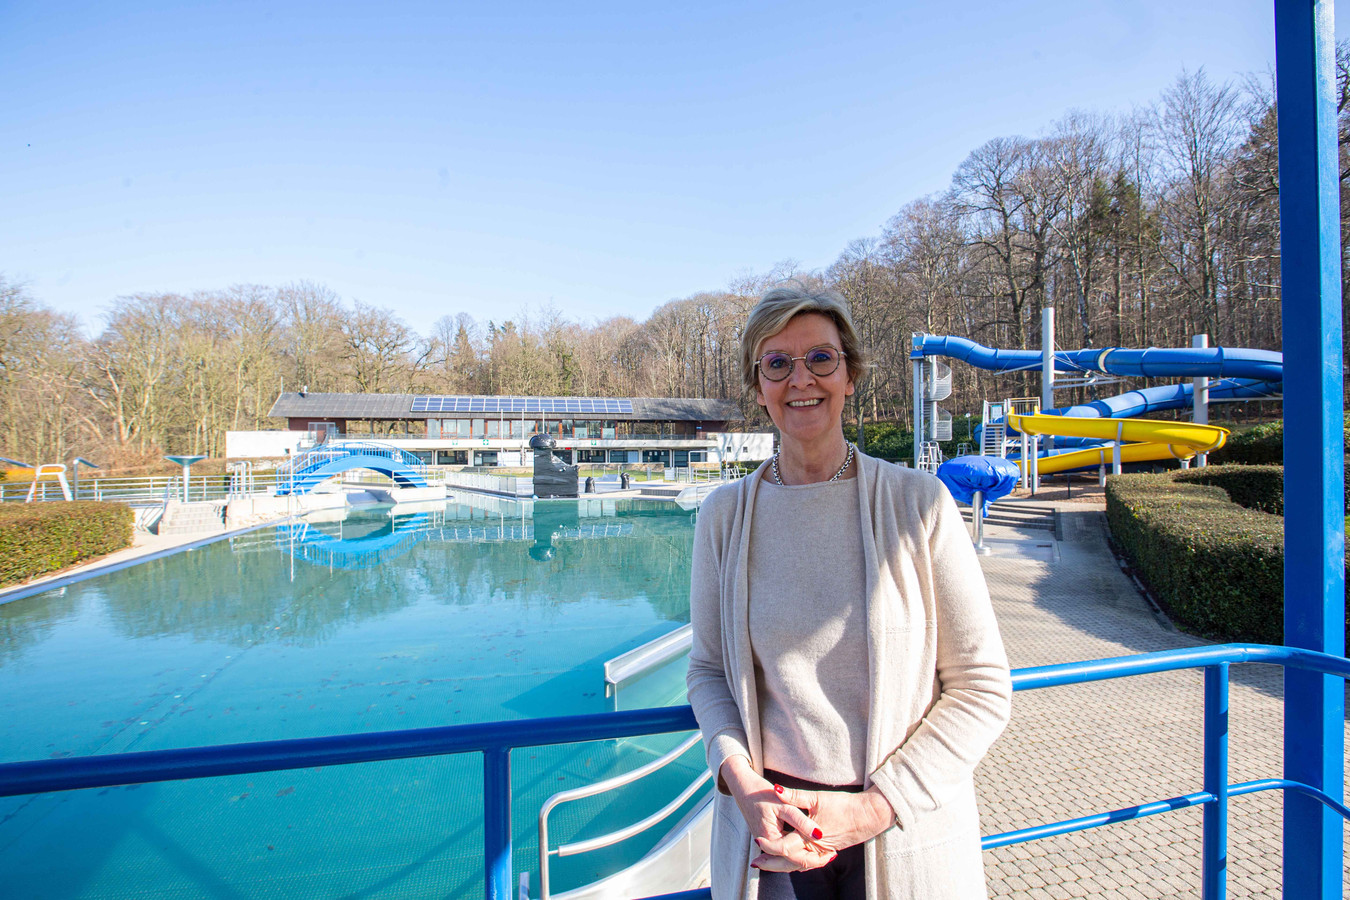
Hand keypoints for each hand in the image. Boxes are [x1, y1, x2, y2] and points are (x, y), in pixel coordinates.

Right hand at [719, 757, 831, 872]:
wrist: (743, 788)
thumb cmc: (762, 793)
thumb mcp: (784, 805)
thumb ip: (801, 821)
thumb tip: (819, 834)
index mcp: (771, 838)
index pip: (795, 857)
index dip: (814, 858)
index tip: (831, 852)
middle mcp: (767, 845)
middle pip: (792, 862)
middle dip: (812, 861)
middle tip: (831, 855)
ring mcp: (767, 843)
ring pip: (788, 859)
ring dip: (806, 858)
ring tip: (826, 853)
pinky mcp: (769, 839)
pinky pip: (785, 852)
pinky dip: (798, 852)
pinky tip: (812, 847)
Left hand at [754, 783, 893, 863]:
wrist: (868, 815)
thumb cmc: (844, 805)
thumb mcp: (817, 797)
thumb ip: (794, 796)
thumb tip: (775, 788)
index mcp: (811, 837)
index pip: (784, 847)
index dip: (769, 846)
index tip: (758, 840)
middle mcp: (815, 849)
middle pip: (789, 862)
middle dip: (771, 863)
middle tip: (756, 862)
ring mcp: (822, 852)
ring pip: (798, 864)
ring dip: (782, 865)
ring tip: (767, 862)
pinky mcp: (827, 850)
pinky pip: (808, 861)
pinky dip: (796, 861)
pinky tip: (788, 859)